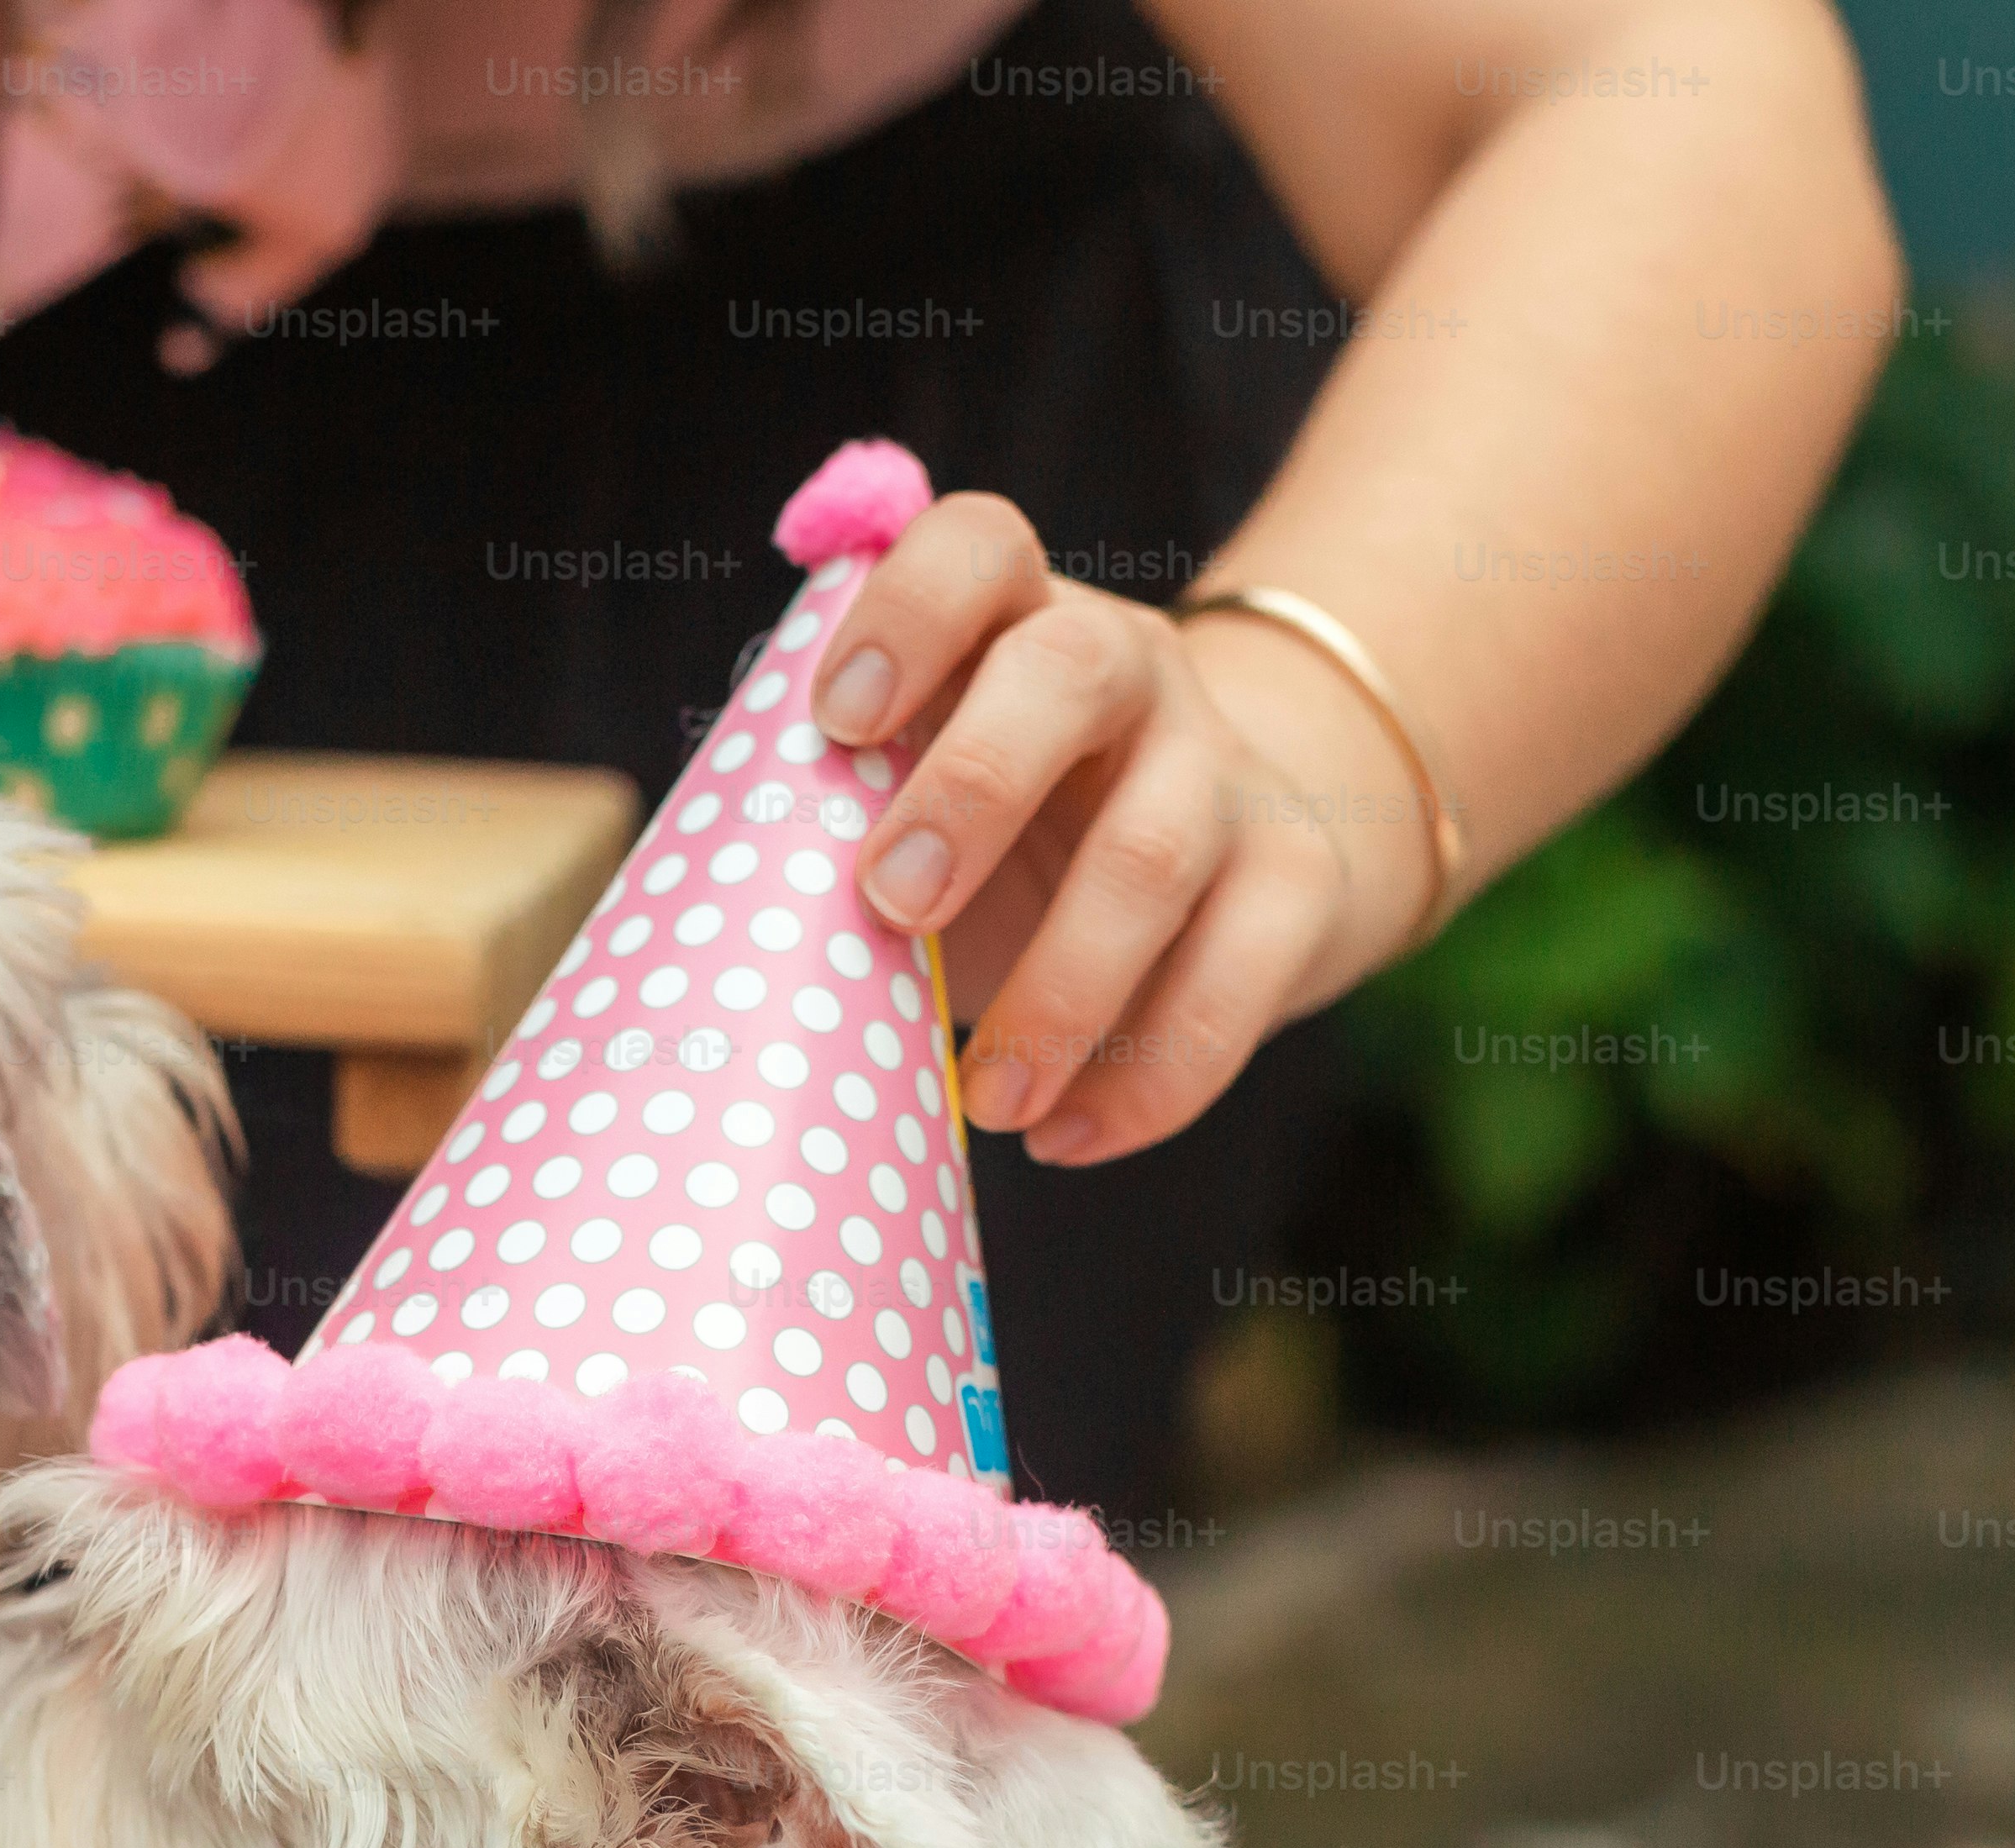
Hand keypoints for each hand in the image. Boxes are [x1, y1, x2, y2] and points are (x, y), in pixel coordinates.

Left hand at [816, 494, 1434, 1165]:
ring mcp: (1222, 768)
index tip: (834, 720)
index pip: (975, 546)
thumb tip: (718, 930)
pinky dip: (1148, 1078)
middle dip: (973, 789)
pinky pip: (1238, 978)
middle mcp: (1128, 667)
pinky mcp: (1296, 880)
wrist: (1214, 870)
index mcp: (1014, 619)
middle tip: (889, 905)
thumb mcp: (919, 794)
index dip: (906, 612)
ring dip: (1058, 992)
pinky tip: (1064, 1134)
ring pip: (1155, 854)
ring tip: (986, 1101)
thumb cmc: (1002, 839)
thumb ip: (841, 809)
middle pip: (1072, 671)